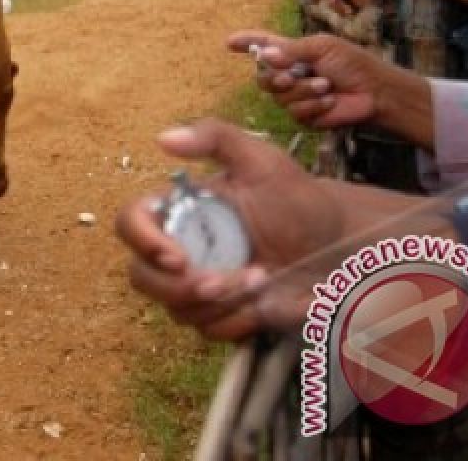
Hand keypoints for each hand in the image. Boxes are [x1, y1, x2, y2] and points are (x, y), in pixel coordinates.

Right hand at [115, 120, 345, 339]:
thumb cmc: (297, 199)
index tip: (177, 257)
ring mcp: (195, 285)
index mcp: (179, 210)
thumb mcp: (261, 160)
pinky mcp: (218, 314)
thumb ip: (215, 137)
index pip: (130, 223)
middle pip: (141, 277)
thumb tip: (163, 138)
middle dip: (179, 287)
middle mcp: (178, 248)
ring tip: (261, 278)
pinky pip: (207, 330)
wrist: (337, 247)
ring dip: (220, 303)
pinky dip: (236, 321)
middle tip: (223, 282)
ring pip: (175, 308)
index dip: (142, 242)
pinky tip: (263, 301)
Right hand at [228, 29, 436, 148]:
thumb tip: (264, 56)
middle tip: (292, 76)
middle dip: (277, 78)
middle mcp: (290, 74)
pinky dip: (313, 106)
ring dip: (304, 91)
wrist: (376, 92)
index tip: (229, 42)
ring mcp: (296, 97)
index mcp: (293, 53)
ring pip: (280, 97)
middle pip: (263, 78)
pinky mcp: (305, 117)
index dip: (245, 44)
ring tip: (326, 87)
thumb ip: (292, 51)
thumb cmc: (354, 64)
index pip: (262, 46)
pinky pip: (295, 113)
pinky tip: (329, 101)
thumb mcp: (323, 47)